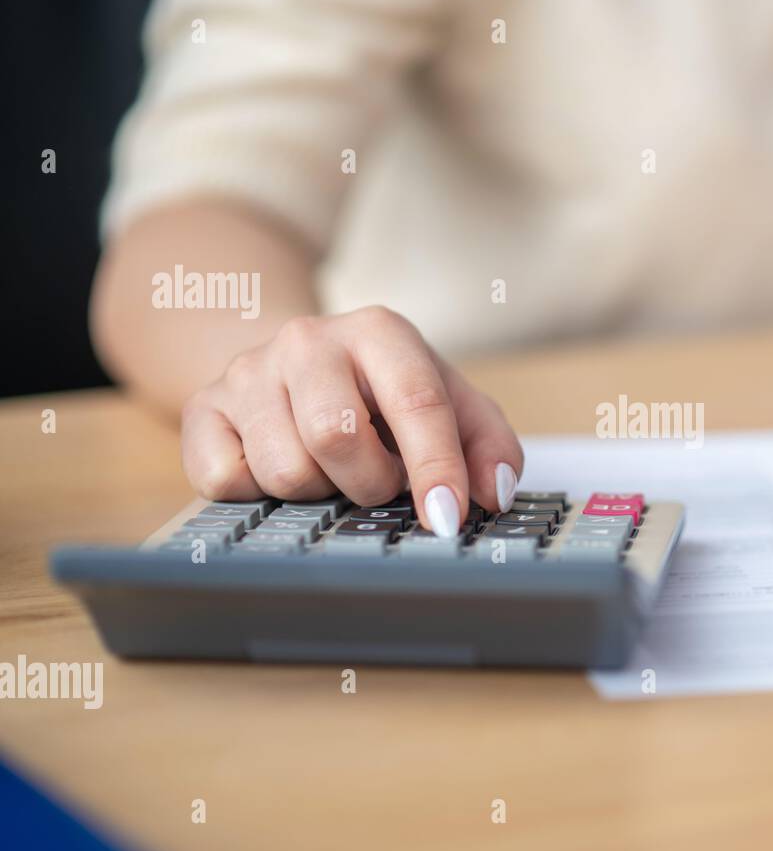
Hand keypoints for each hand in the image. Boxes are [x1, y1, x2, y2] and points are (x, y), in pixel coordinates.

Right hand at [180, 306, 522, 534]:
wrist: (296, 368)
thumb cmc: (386, 398)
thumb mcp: (454, 408)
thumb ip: (490, 447)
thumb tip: (492, 494)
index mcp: (380, 332)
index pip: (415, 401)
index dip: (435, 467)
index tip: (447, 519)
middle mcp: (308, 340)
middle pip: (336, 437)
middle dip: (369, 482)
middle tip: (378, 480)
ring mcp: (248, 371)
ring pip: (284, 470)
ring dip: (319, 491)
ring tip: (331, 468)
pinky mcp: (202, 408)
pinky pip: (226, 482)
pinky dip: (260, 495)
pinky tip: (280, 466)